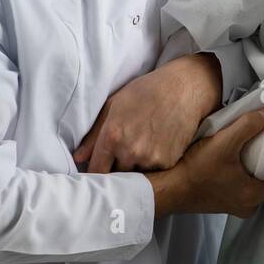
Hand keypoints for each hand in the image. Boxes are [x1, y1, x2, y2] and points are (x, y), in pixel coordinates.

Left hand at [76, 53, 220, 173]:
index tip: (100, 168)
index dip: (96, 171)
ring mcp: (150, 159)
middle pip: (117, 175)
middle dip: (117, 167)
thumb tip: (79, 157)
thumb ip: (94, 134)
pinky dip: (153, 164)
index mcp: (112, 136)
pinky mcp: (168, 162)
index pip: (97, 170)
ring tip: (143, 146)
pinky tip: (158, 145)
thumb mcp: (114, 105)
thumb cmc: (147, 91)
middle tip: (125, 151)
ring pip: (136, 175)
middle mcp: (130, 152)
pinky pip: (154, 172)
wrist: (185, 88)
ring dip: (136, 167)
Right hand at [150, 108, 263, 217]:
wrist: (167, 188)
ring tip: (256, 146)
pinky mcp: (223, 203)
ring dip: (255, 167)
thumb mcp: (224, 142)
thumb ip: (249, 125)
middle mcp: (248, 206)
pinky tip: (238, 159)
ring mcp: (234, 206)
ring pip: (254, 183)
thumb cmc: (197, 168)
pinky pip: (242, 186)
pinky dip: (243, 174)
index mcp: (254, 196)